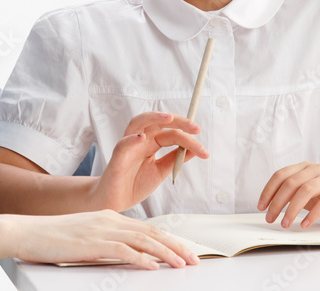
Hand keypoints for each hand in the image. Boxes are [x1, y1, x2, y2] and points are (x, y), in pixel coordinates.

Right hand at [10, 209, 199, 269]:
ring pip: (142, 241)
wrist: (26, 232)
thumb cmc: (52, 237)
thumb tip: (127, 254)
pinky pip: (122, 251)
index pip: (147, 229)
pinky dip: (140, 258)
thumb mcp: (85, 237)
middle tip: (193, 259)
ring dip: (165, 253)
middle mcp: (109, 220)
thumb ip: (107, 242)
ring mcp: (100, 230)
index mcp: (108, 217)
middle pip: (151, 233)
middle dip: (175, 246)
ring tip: (182, 263)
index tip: (184, 252)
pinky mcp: (91, 243)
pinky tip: (152, 266)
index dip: (169, 240)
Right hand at [91, 111, 207, 211]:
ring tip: (169, 118)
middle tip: (195, 128)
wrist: (115, 201)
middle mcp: (140, 141)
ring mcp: (128, 147)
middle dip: (178, 122)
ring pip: (138, 123)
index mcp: (151, 144)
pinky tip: (142, 137)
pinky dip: (131, 139)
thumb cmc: (134, 184)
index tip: (204, 150)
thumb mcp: (159, 172)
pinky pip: (123, 144)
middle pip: (158, 123)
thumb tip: (193, 150)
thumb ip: (173, 160)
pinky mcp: (116, 158)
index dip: (188, 138)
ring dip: (153, 118)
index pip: (171, 134)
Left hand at [258, 162, 319, 227]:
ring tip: (285, 223)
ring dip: (292, 209)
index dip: (268, 191)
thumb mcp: (306, 194)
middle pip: (291, 183)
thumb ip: (290, 195)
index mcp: (304, 167)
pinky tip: (304, 224)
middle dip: (277, 202)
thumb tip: (269, 207)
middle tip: (270, 218)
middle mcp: (316, 169)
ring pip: (306, 191)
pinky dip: (312, 214)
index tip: (261, 206)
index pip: (280, 175)